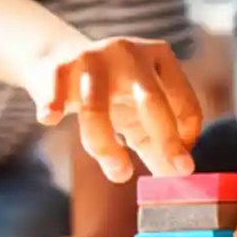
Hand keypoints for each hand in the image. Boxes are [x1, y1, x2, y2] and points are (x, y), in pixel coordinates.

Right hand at [28, 37, 202, 182]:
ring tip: (120, 174)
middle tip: (177, 172)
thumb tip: (176, 181)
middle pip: (151, 100)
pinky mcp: (60, 66)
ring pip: (98, 108)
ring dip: (107, 147)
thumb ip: (157, 144)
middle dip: (166, 139)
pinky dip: (54, 106)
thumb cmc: (108, 93)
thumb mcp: (139, 114)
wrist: (57, 56)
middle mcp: (131, 54)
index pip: (183, 102)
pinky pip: (58, 91)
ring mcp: (94, 58)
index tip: (180, 167)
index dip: (185, 139)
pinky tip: (50, 118)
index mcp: (160, 59)